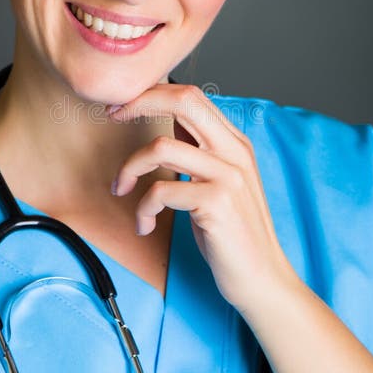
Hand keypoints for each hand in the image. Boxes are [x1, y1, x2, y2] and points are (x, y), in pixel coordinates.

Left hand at [107, 83, 292, 306]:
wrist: (261, 277)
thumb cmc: (232, 233)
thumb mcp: (218, 182)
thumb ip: (199, 150)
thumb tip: (169, 118)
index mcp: (235, 142)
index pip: (191, 96)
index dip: (151, 94)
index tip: (122, 108)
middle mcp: (235, 152)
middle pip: (183, 101)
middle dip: (138, 103)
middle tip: (111, 117)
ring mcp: (228, 176)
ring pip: (162, 147)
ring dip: (130, 168)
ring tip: (122, 190)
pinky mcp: (217, 203)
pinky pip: (161, 192)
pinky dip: (143, 208)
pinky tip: (145, 225)